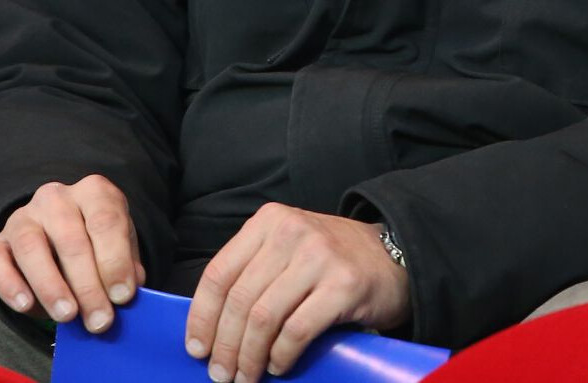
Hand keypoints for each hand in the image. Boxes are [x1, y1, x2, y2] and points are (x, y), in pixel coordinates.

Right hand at [0, 174, 145, 333]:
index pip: (105, 220)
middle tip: (99, 319)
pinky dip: (8, 284)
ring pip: (31, 246)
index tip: (122, 296)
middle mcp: (56, 197)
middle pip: (70, 238)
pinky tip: (25, 305)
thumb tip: (127, 290)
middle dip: (87, 285)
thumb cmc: (97, 243)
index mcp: (93, 191)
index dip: (115, 260)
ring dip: (50, 285)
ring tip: (67, 315)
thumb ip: (125, 265)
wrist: (58, 235)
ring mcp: (23, 217)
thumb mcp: (118, 246)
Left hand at [184, 203, 410, 382]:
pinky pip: (297, 331)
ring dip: (249, 357)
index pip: (219, 272)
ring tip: (246, 377)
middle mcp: (290, 232)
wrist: (392, 254)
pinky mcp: (342, 285)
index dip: (202, 316)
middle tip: (221, 375)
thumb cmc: (330, 258)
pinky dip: (281, 356)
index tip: (196, 348)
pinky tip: (279, 366)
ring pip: (263, 318)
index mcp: (268, 221)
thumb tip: (211, 326)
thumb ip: (253, 271)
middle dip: (224, 346)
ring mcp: (318, 256)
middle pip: (239, 300)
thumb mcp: (287, 247)